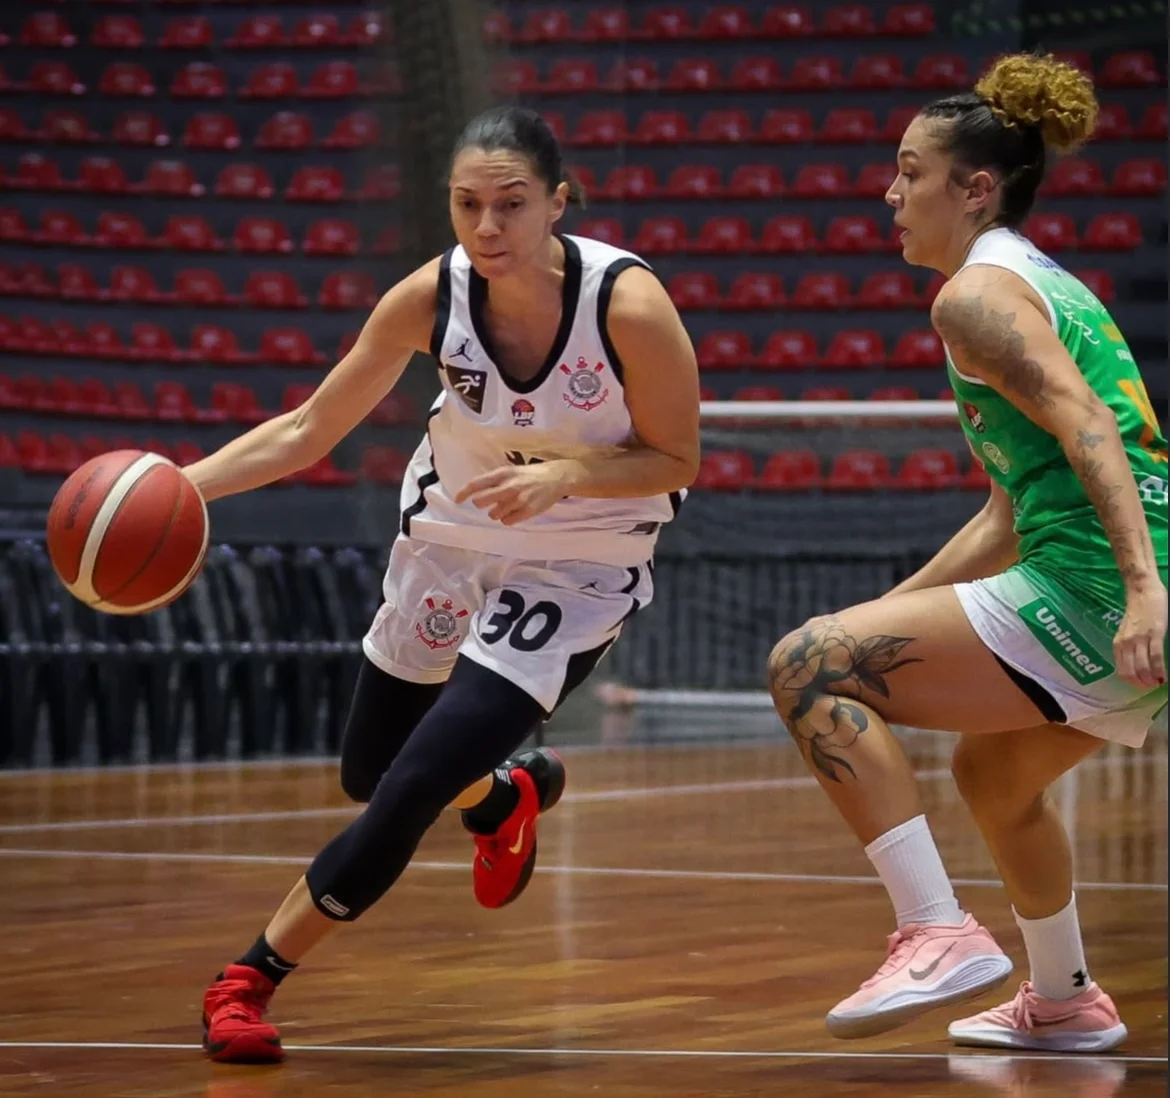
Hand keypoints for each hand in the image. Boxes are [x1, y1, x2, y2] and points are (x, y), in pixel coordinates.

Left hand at [454, 461, 575, 525]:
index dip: (464, 493)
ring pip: (494, 514)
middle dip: (482, 504)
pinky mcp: (528, 511)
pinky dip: (508, 519)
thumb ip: (495, 480)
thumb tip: (477, 492)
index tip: (457, 500)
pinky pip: (507, 521)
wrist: (557, 478)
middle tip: (489, 503)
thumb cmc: (531, 475)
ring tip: (507, 506)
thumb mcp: (512, 471)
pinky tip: (514, 512)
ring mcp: (518, 500)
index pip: (477, 484)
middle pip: (481, 502)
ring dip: (496, 512)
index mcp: (503, 474)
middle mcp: (509, 486)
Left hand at [1114, 579, 1167, 688]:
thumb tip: (1135, 664)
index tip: (1141, 686)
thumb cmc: (1137, 612)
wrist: (1142, 591)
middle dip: (1142, 684)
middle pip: (1131, 672)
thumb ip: (1127, 646)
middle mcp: (1126, 643)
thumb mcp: (1126, 632)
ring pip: (1143, 668)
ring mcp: (1139, 639)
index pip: (1121, 670)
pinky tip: (1163, 677)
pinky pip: (1156, 658)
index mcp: (1118, 644)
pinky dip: (1160, 671)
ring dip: (1151, 680)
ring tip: (1158, 683)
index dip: (1132, 682)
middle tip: (1151, 687)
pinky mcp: (1154, 634)